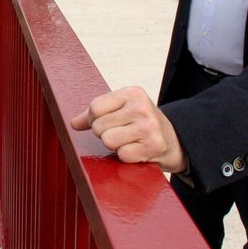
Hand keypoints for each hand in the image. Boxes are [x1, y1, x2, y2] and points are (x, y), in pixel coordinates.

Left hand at [70, 86, 187, 172]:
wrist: (175, 140)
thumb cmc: (142, 123)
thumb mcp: (122, 109)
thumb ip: (96, 113)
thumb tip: (73, 123)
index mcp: (132, 93)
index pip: (95, 107)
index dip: (93, 120)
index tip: (106, 122)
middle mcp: (141, 107)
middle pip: (99, 126)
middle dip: (105, 134)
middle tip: (122, 133)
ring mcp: (148, 127)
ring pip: (108, 140)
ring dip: (114, 146)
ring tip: (128, 141)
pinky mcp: (152, 146)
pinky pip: (122, 155)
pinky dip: (126, 156)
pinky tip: (137, 150)